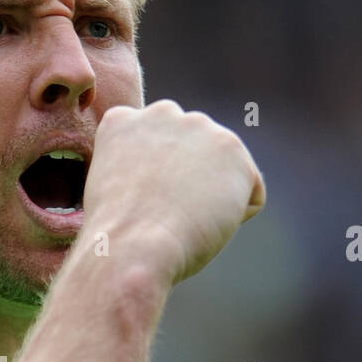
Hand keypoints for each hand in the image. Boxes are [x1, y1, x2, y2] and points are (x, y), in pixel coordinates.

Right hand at [81, 99, 265, 288]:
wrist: (133, 248)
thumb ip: (137, 172)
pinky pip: (249, 195)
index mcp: (123, 121)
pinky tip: (204, 226)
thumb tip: (165, 184)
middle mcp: (162, 113)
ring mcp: (199, 127)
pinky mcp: (232, 148)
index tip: (140, 209)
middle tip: (164, 217)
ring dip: (211, 201)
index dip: (152, 188)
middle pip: (192, 156)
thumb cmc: (117, 239)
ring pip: (222, 173)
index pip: (154, 151)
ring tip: (183, 221)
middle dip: (187, 186)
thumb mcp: (112, 190)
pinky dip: (235, 219)